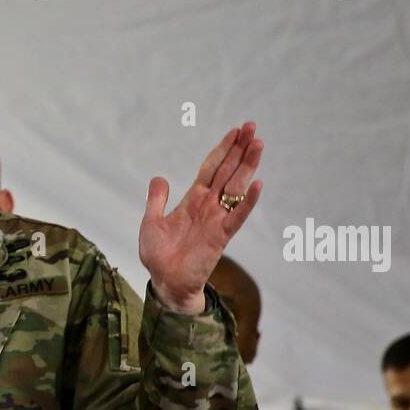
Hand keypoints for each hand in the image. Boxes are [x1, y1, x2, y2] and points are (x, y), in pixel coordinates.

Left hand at [139, 122, 263, 313]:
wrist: (166, 282)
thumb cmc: (159, 256)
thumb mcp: (151, 222)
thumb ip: (157, 200)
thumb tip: (159, 177)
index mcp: (193, 200)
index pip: (211, 168)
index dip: (223, 149)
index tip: (235, 131)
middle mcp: (209, 206)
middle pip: (228, 171)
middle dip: (239, 149)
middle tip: (251, 126)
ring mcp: (217, 219)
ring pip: (236, 187)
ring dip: (247, 166)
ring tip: (258, 144)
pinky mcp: (221, 236)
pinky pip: (237, 216)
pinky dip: (248, 201)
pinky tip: (258, 184)